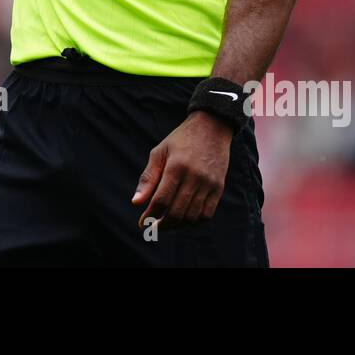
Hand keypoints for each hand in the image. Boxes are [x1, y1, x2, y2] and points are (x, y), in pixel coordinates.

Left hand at [132, 110, 233, 230]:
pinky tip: (184, 219)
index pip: (161, 200)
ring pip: (191, 216)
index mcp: (176, 167)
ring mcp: (208, 183)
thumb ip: (148, 178)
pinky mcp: (218, 187)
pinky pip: (207, 214)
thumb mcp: (159, 152)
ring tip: (166, 224)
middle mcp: (194, 177)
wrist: (212, 127)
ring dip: (177, 225)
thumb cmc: (180, 139)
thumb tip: (136, 202)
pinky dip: (194, 221)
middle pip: (176, 212)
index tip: (142, 223)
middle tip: (153, 228)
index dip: (150, 215)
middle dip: (162, 225)